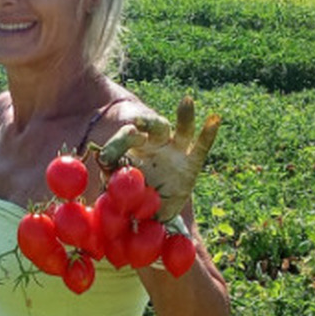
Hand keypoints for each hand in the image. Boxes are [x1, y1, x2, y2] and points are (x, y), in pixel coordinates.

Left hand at [99, 96, 220, 221]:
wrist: (151, 213)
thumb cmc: (131, 198)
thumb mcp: (117, 193)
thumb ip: (110, 182)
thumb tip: (100, 169)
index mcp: (131, 149)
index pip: (123, 141)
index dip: (115, 146)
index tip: (105, 158)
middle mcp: (153, 144)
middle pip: (151, 127)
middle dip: (145, 123)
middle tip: (137, 125)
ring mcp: (174, 151)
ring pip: (180, 130)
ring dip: (184, 117)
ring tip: (187, 102)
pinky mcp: (191, 163)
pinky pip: (201, 147)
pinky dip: (208, 133)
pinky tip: (214, 119)